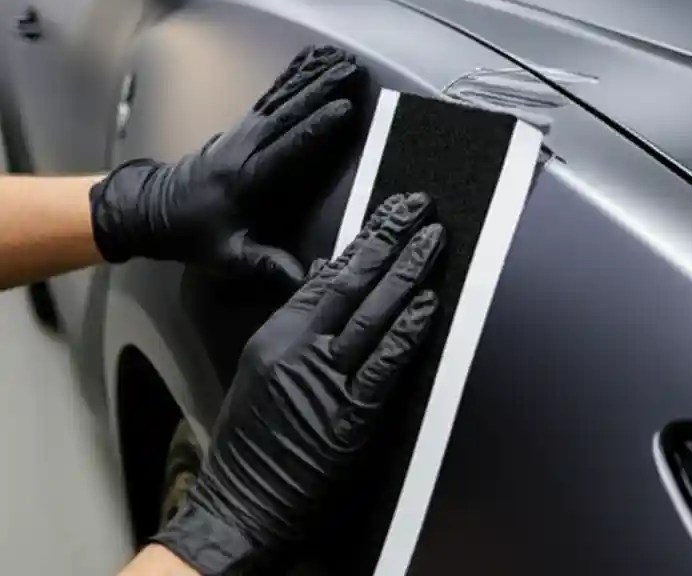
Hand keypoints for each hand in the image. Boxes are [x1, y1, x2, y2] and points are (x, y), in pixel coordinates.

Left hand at [90, 45, 363, 286]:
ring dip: (314, 78)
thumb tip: (306, 280)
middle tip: (353, 71)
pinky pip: (273, 96)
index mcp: (249, 179)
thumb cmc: (196, 234)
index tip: (346, 110)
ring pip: (283, 99)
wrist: (153, 209)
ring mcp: (244, 133)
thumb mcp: (228, 258)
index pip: (289, 149)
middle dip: (323, 90)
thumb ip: (266, 266)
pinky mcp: (244, 125)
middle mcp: (247, 148)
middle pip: (290, 114)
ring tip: (342, 60)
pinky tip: (311, 59)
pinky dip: (293, 75)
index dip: (317, 129)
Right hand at [152, 193, 445, 574]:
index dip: (366, 240)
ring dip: (408, 274)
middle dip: (390, 240)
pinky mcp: (350, 415)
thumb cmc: (252, 444)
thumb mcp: (262, 371)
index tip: (392, 212)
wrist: (239, 503)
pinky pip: (384, 365)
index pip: (329, 275)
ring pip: (373, 315)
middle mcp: (300, 349)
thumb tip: (325, 275)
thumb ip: (296, 324)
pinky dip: (408, 332)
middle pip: (353, 283)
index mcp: (278, 336)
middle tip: (420, 206)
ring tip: (434, 239)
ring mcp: (325, 380)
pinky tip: (428, 304)